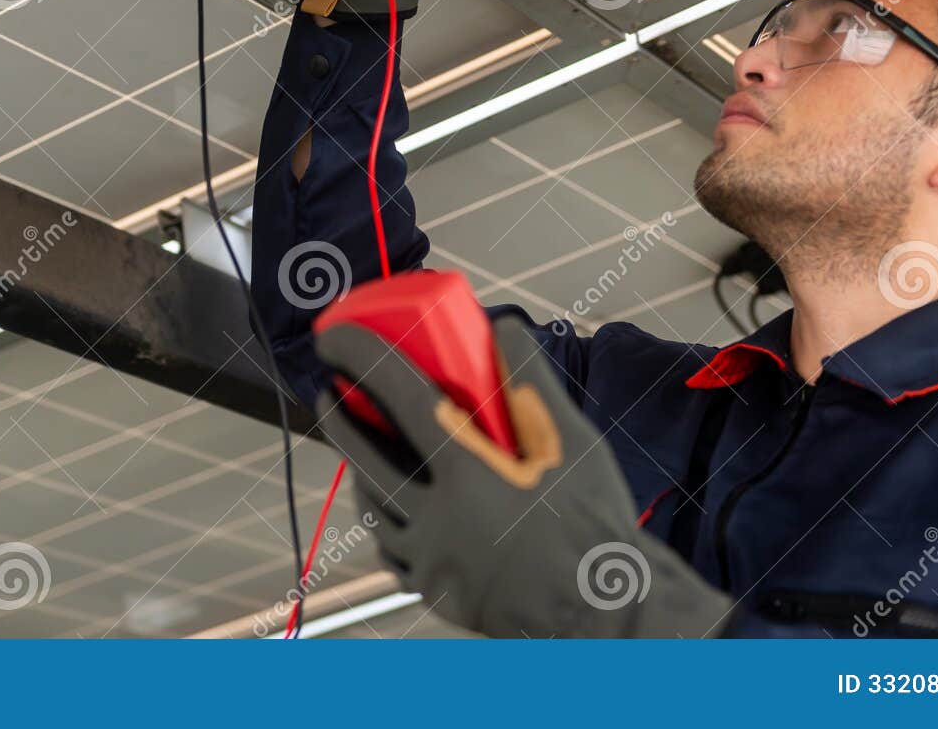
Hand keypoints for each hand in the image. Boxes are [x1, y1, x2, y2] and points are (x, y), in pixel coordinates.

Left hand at [313, 313, 733, 637]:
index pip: (402, 399)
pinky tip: (395, 505)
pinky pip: (393, 551)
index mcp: (471, 477)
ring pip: (374, 510)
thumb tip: (503, 327)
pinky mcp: (437, 591)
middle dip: (341, 419)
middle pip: (367, 460)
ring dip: (359, 470)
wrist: (604, 610)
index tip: (340, 337)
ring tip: (361, 442)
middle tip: (332, 390)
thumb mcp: (571, 441)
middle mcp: (440, 522)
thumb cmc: (593, 523)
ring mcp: (434, 562)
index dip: (363, 358)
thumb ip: (530, 380)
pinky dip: (386, 520)